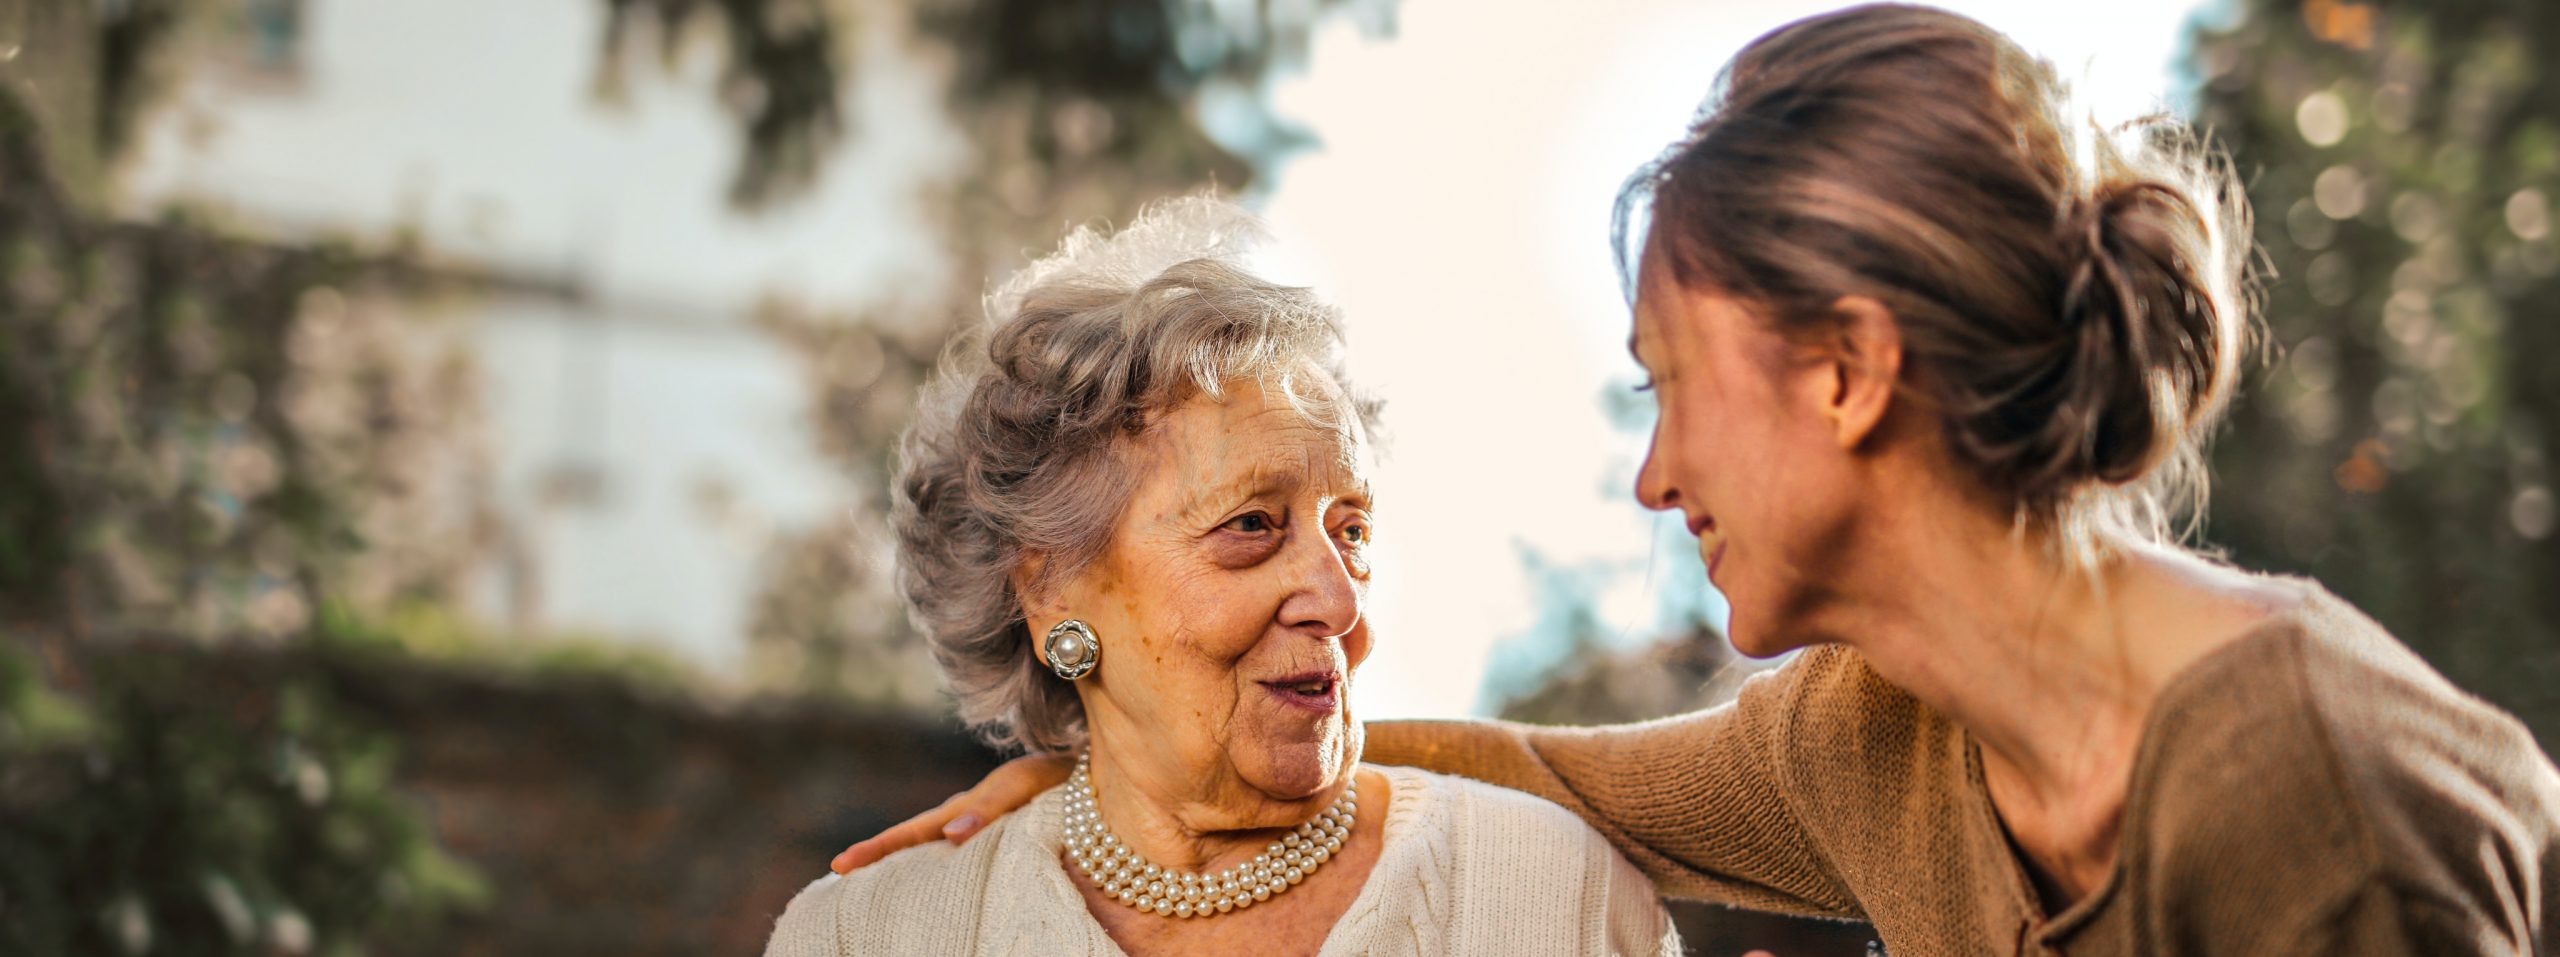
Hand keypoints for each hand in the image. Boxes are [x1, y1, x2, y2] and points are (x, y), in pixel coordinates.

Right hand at [830, 751, 1072, 872]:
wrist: (1094, 771)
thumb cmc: (1059, 776)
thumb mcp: (1024, 784)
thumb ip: (989, 807)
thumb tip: (950, 836)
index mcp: (966, 807)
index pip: (913, 831)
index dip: (877, 848)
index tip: (840, 865)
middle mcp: (967, 819)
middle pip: (915, 840)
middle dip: (878, 857)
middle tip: (839, 874)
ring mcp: (981, 828)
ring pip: (935, 848)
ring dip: (906, 864)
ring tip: (873, 886)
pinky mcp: (1002, 837)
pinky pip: (965, 856)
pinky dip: (942, 867)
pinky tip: (935, 884)